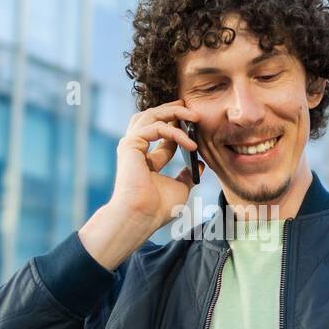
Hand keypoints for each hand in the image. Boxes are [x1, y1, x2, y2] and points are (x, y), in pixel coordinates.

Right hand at [78, 101, 206, 270]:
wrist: (141, 217)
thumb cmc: (157, 209)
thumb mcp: (180, 189)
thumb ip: (188, 175)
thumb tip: (199, 164)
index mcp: (146, 159)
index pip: (162, 134)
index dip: (181, 128)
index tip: (198, 128)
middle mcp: (137, 149)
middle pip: (153, 117)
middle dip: (173, 110)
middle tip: (193, 111)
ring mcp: (131, 145)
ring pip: (151, 115)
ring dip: (173, 111)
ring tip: (194, 116)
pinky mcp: (130, 144)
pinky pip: (155, 127)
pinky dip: (175, 132)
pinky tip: (190, 144)